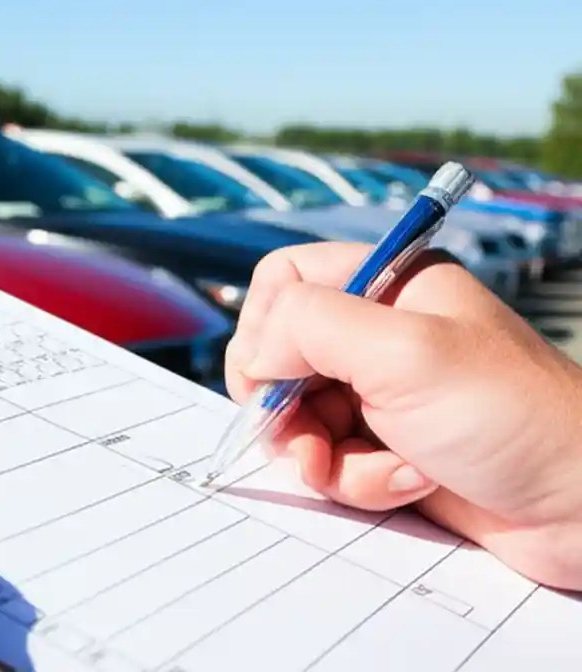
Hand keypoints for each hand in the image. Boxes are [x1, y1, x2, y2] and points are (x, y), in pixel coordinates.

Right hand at [225, 242, 581, 590]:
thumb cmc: (511, 418)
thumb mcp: (403, 352)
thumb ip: (309, 326)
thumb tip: (253, 352)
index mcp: (389, 285)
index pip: (285, 280)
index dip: (263, 327)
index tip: (269, 375)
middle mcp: (382, 333)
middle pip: (281, 355)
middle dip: (287, 405)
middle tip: (305, 438)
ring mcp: (385, 393)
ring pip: (301, 417)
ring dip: (324, 453)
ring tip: (377, 468)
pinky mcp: (390, 448)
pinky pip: (333, 462)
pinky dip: (356, 480)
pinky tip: (406, 484)